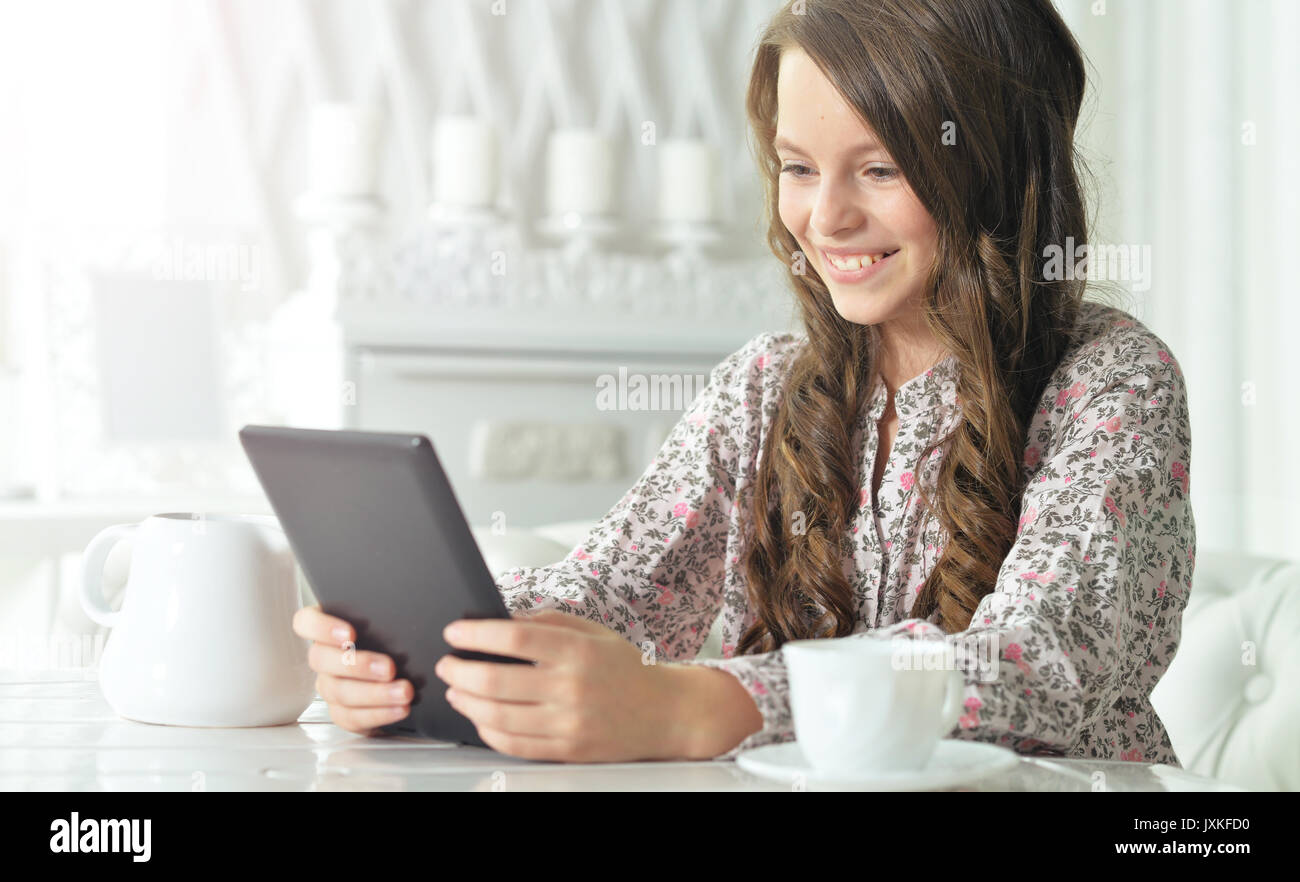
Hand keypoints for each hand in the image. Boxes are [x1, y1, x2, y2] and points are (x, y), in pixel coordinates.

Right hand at [292, 605, 413, 734]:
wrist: (406, 673)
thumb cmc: (395, 639)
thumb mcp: (390, 623)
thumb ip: (386, 617)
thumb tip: (402, 609)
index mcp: (329, 628)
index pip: (306, 622)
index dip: (321, 628)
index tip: (350, 634)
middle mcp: (323, 657)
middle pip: (321, 660)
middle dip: (356, 665)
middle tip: (389, 668)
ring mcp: (329, 686)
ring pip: (339, 691)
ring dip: (375, 693)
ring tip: (404, 691)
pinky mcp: (342, 711)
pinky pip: (352, 717)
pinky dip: (379, 713)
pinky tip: (400, 708)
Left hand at [435, 610, 699, 761]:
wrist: (668, 712)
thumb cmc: (627, 668)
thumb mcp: (593, 632)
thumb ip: (548, 622)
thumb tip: (500, 619)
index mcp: (578, 650)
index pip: (514, 637)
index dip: (476, 634)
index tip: (454, 632)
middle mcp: (572, 687)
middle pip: (497, 680)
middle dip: (460, 670)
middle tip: (447, 663)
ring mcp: (569, 722)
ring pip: (499, 716)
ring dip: (466, 701)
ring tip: (456, 690)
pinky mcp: (568, 750)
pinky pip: (515, 744)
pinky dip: (488, 731)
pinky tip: (479, 718)